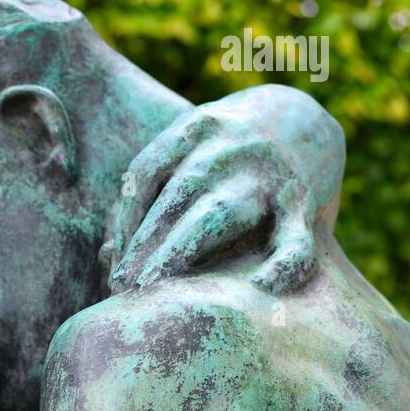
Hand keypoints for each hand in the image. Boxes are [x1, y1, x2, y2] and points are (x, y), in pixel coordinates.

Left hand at [108, 86, 344, 296]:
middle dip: (146, 244)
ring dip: (182, 252)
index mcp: (196, 127)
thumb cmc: (222, 160)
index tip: (113, 263)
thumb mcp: (187, 155)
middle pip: (179, 194)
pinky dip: (284, 262)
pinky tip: (263, 287)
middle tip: (122, 288)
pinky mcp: (302, 202)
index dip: (125, 219)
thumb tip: (105, 254)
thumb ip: (149, 196)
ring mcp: (269, 172)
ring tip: (154, 289)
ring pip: (223, 213)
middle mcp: (231, 146)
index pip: (147, 170)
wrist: (304, 121)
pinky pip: (294, 237)